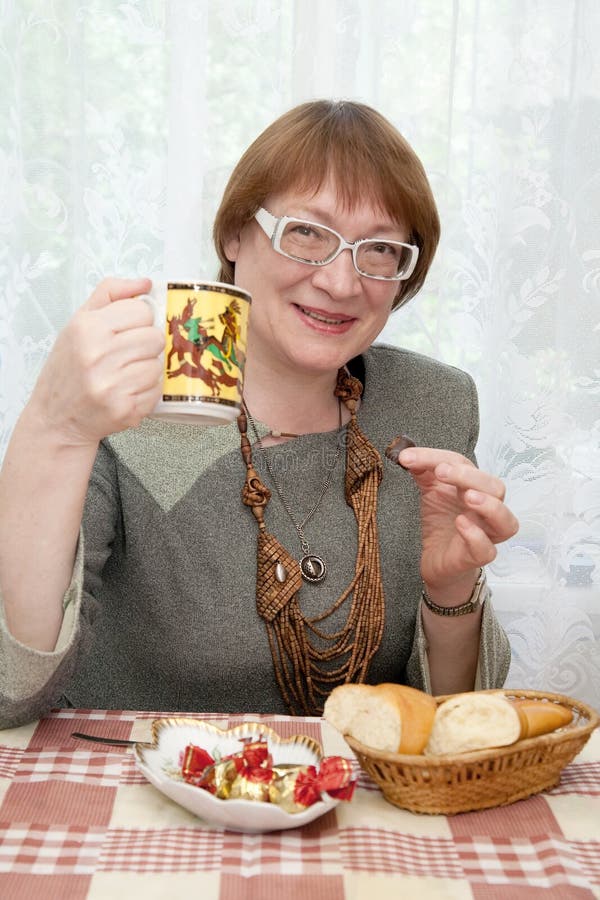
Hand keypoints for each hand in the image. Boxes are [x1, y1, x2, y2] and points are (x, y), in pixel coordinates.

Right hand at [29, 277, 164, 445]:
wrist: (56, 417)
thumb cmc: (69, 368)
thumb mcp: (78, 323)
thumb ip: (111, 294)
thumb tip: (146, 283)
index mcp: (88, 328)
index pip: (142, 310)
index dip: (138, 320)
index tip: (126, 330)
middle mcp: (98, 356)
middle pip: (155, 337)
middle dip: (145, 345)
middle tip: (126, 354)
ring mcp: (113, 385)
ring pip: (157, 365)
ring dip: (146, 369)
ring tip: (124, 375)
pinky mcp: (126, 410)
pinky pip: (156, 391)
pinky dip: (146, 391)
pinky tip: (126, 391)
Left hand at [397, 447, 518, 601]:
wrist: (436, 559)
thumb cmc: (441, 521)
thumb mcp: (430, 491)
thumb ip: (422, 471)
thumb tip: (407, 454)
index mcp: (475, 486)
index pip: (464, 464)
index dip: (437, 457)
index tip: (409, 457)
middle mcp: (488, 508)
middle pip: (494, 487)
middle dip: (469, 477)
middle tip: (442, 472)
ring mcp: (486, 534)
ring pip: (506, 520)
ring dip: (489, 506)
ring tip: (467, 496)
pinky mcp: (477, 556)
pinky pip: (487, 549)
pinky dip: (476, 536)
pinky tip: (461, 524)